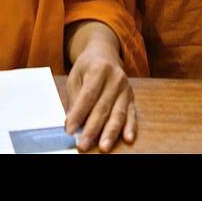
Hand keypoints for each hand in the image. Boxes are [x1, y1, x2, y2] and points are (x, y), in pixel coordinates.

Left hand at [64, 38, 136, 152]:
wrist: (105, 53)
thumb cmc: (87, 66)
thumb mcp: (76, 76)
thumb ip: (75, 98)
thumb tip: (72, 122)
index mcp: (99, 69)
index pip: (88, 95)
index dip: (79, 114)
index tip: (69, 130)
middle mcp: (115, 78)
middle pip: (103, 107)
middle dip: (92, 129)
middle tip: (83, 144)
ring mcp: (125, 88)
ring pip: (118, 113)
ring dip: (110, 132)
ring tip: (104, 147)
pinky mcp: (131, 97)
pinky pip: (132, 114)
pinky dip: (130, 127)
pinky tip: (128, 138)